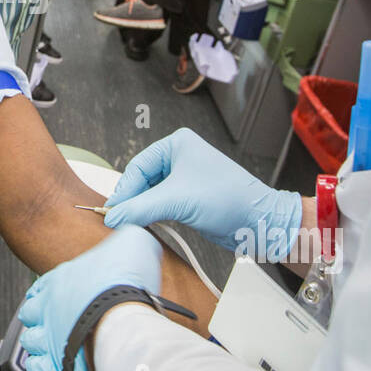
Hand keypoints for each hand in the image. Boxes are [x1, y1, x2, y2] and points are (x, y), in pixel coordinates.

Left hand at [17, 225, 162, 370]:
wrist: (123, 321)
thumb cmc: (125, 284)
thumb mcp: (133, 241)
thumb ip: (128, 236)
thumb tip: (132, 232)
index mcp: (61, 278)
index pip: (42, 285)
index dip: (47, 292)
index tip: (55, 296)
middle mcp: (49, 307)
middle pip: (31, 312)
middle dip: (40, 316)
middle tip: (58, 320)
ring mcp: (50, 337)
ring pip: (31, 341)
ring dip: (41, 342)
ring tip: (57, 344)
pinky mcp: (56, 365)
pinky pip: (38, 368)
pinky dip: (44, 368)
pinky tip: (57, 365)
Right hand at [103, 127, 301, 255]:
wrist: (259, 221)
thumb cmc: (228, 199)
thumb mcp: (177, 201)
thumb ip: (140, 208)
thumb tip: (112, 216)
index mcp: (177, 144)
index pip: (138, 166)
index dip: (124, 190)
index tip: (110, 211)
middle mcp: (180, 157)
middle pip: (142, 179)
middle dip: (132, 200)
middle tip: (117, 220)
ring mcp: (185, 178)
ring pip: (151, 193)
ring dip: (141, 209)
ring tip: (129, 225)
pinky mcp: (189, 197)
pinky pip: (161, 203)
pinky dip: (152, 214)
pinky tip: (145, 225)